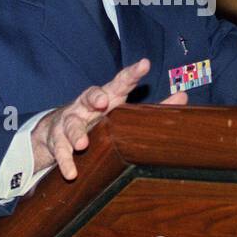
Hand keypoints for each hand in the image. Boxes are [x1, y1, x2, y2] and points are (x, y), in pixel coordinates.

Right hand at [32, 58, 187, 179]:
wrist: (53, 131)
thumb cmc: (97, 120)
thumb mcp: (121, 112)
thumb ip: (154, 107)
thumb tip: (183, 96)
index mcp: (107, 97)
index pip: (120, 82)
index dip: (132, 73)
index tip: (144, 64)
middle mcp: (86, 106)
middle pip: (89, 95)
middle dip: (94, 97)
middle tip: (102, 102)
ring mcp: (69, 121)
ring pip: (71, 124)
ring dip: (76, 133)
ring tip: (82, 144)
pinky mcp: (55, 139)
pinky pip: (59, 150)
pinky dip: (65, 161)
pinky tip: (72, 172)